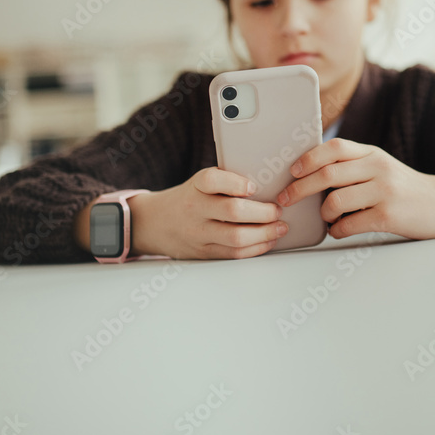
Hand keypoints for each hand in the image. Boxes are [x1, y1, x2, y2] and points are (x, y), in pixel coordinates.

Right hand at [130, 167, 287, 258]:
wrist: (154, 223)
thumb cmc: (188, 199)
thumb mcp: (199, 184)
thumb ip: (225, 182)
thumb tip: (268, 183)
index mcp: (196, 187)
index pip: (212, 180)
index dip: (236, 183)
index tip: (254, 187)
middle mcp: (195, 209)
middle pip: (232, 211)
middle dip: (263, 212)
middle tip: (278, 210)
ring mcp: (198, 234)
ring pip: (236, 237)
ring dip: (265, 234)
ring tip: (280, 228)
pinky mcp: (203, 252)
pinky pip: (234, 254)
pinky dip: (256, 248)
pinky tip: (268, 241)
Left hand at [276, 138, 434, 239]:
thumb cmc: (405, 189)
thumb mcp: (381, 166)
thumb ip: (353, 165)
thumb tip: (309, 173)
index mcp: (372, 153)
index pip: (335, 147)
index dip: (308, 158)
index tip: (292, 172)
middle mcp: (378, 168)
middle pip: (327, 173)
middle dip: (299, 188)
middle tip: (287, 199)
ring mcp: (384, 191)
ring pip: (335, 200)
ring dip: (322, 213)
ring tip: (327, 218)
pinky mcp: (388, 215)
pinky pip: (349, 224)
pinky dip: (337, 230)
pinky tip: (340, 230)